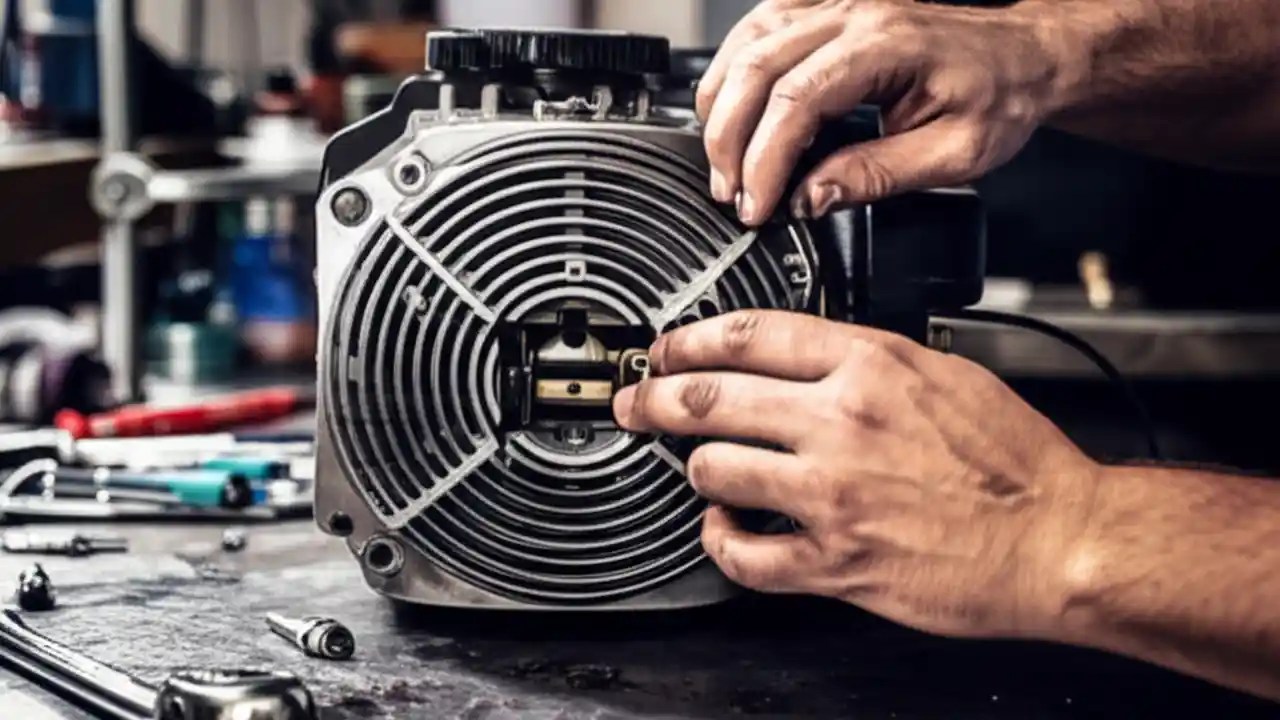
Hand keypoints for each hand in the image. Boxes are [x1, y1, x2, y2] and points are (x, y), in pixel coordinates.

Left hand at [612, 310, 1099, 639]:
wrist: (1059, 536)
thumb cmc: (1015, 459)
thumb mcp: (944, 371)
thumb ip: (868, 357)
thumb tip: (807, 355)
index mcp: (870, 365)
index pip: (748, 334)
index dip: (688, 338)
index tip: (667, 347)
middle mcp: (841, 422)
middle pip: (709, 396)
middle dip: (654, 397)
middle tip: (636, 402)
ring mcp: (831, 494)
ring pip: (713, 468)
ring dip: (692, 467)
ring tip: (696, 467)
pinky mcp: (835, 560)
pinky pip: (743, 553)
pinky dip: (719, 538)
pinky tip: (723, 526)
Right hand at [696, 0, 1062, 223]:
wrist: (1026, 58)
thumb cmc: (1000, 96)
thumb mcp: (952, 156)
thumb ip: (875, 176)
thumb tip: (809, 198)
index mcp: (886, 45)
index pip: (797, 100)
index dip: (764, 160)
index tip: (757, 206)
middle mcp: (854, 13)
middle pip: (756, 66)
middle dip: (730, 140)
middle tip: (731, 194)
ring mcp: (836, 5)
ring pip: (747, 43)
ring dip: (722, 105)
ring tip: (722, 161)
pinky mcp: (827, 10)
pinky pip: (759, 28)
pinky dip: (732, 70)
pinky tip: (728, 106)